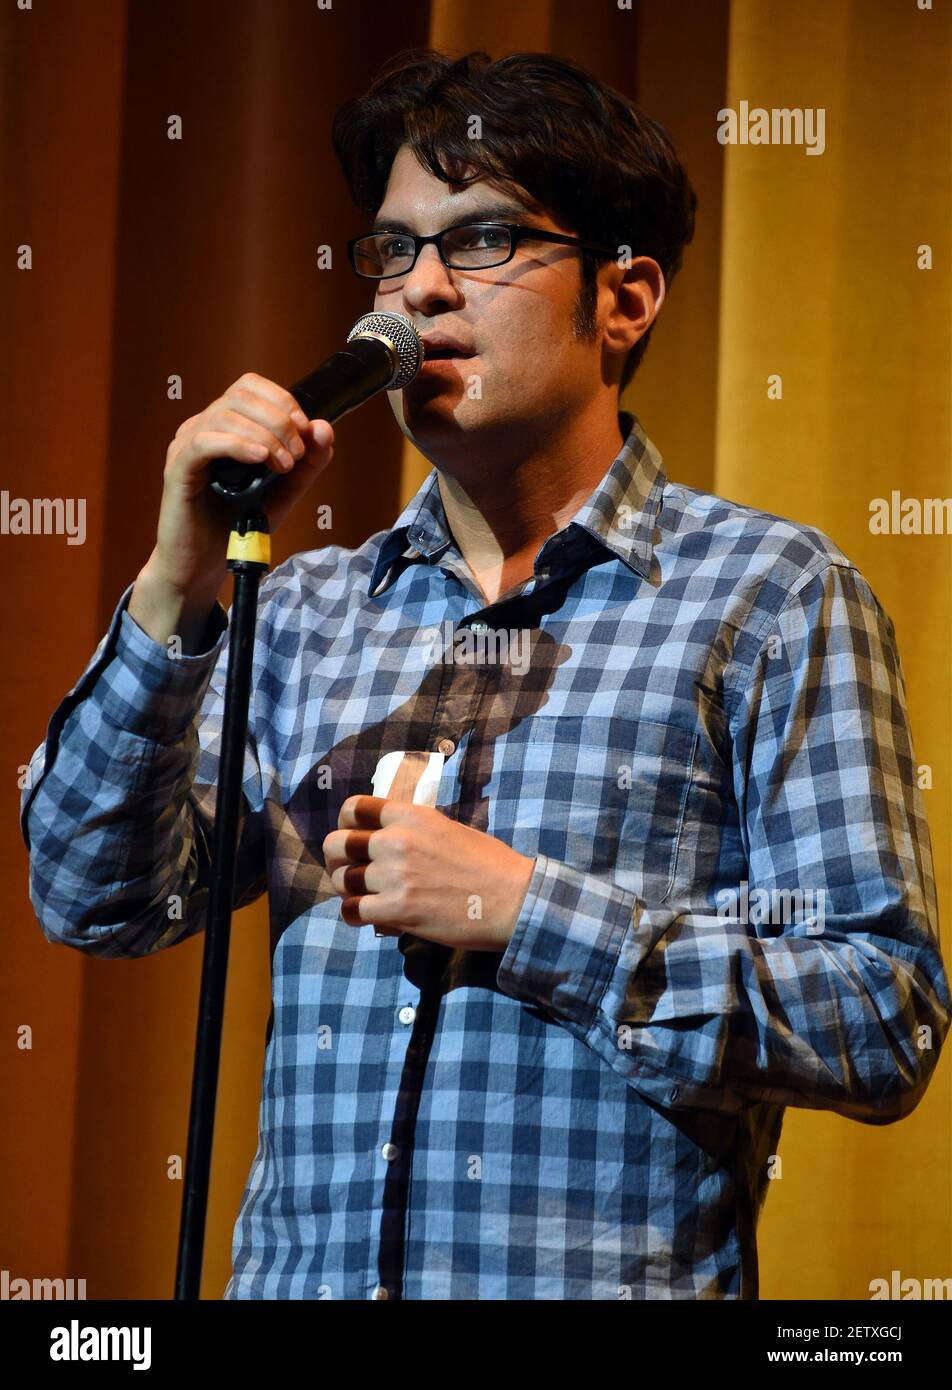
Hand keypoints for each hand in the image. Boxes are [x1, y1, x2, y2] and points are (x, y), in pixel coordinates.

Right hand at [129, 374, 334, 647]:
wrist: (204, 564)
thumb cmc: (237, 526)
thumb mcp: (283, 492)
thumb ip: (306, 464)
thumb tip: (323, 428)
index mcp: (224, 426)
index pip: (250, 386)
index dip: (282, 400)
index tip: (304, 431)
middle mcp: (202, 427)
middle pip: (240, 395)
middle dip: (279, 421)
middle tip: (295, 456)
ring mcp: (186, 446)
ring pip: (225, 415)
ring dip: (265, 436)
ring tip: (282, 466)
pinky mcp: (178, 468)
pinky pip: (205, 442)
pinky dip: (239, 444)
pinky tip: (260, 459)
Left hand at [322, 796, 536, 950]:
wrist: (514, 900)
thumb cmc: (490, 866)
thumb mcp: (450, 830)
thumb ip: (415, 831)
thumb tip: (388, 840)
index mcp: (411, 815)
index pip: (353, 809)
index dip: (345, 825)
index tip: (351, 839)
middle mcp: (397, 841)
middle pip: (336, 844)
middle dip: (336, 860)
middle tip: (348, 872)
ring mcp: (395, 875)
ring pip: (341, 880)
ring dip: (346, 890)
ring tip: (360, 898)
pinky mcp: (397, 909)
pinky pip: (353, 911)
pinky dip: (355, 916)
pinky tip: (365, 917)